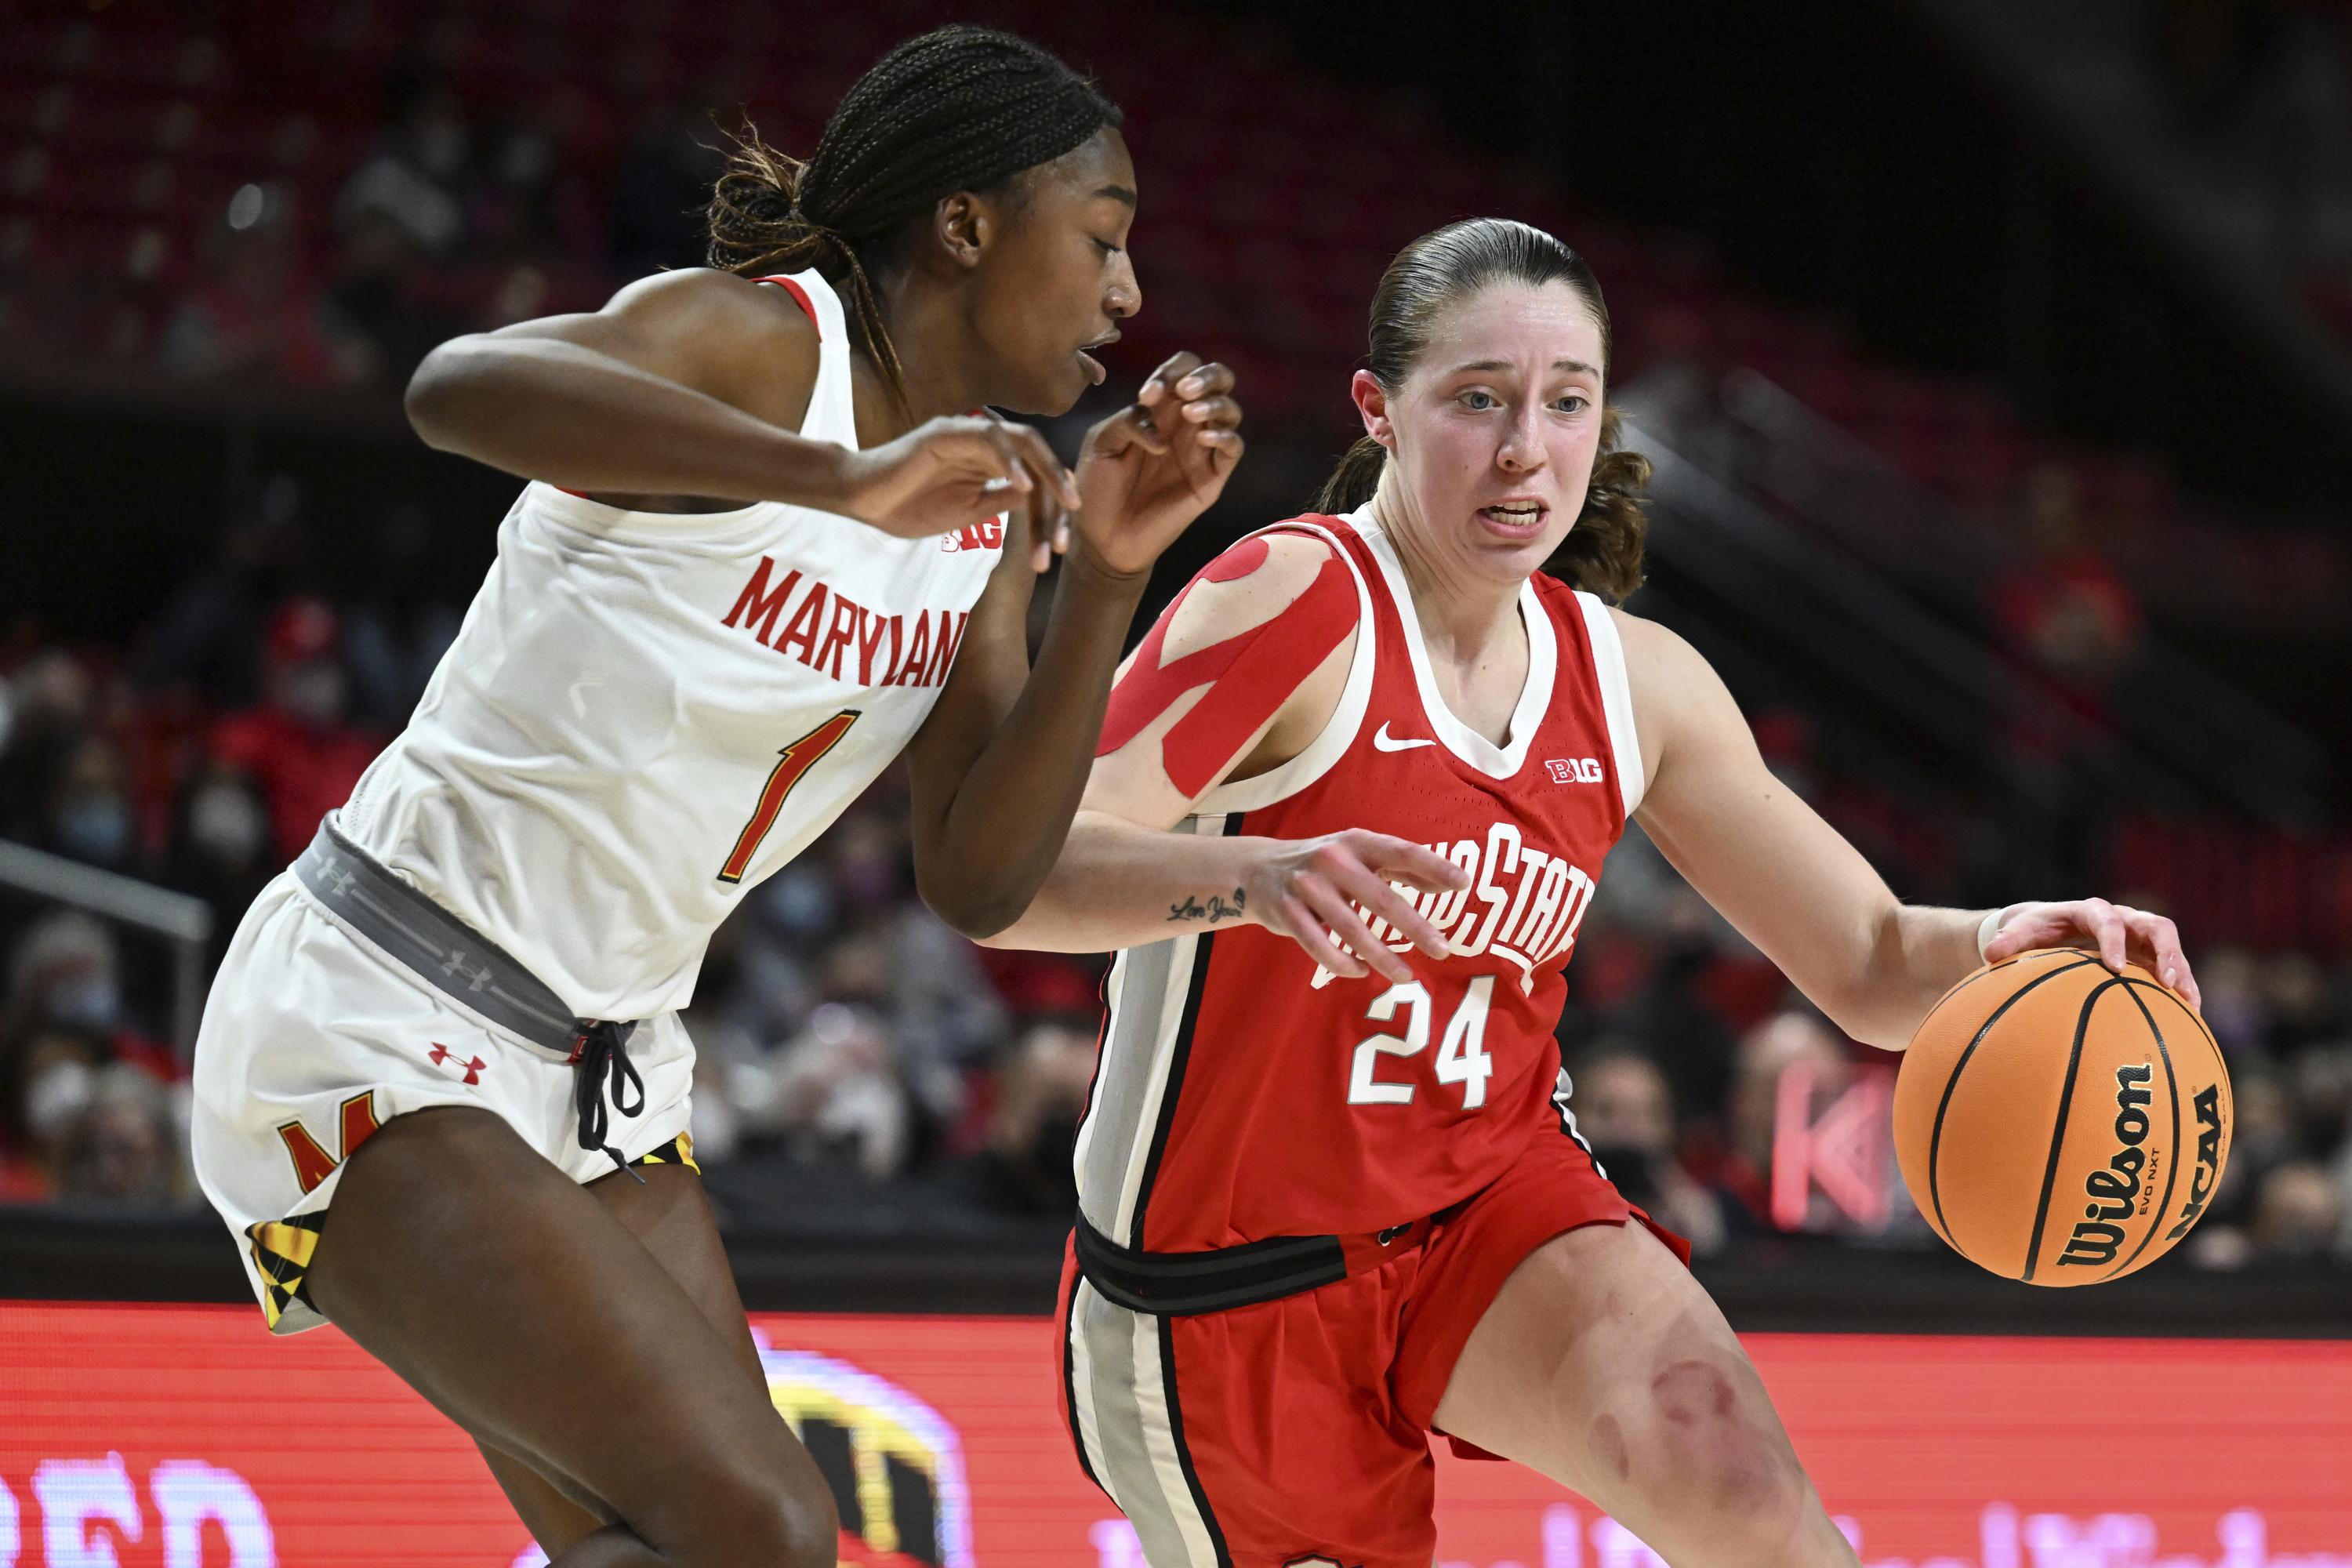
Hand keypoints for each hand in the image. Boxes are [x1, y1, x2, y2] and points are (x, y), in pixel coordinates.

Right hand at [833, 414, 1080, 541]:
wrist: (862, 500)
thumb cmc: (907, 507)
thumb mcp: (965, 514)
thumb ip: (999, 503)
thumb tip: (1033, 497)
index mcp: (989, 463)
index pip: (1033, 479)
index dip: (1050, 509)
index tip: (1057, 546)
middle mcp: (983, 443)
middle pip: (1036, 457)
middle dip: (1059, 488)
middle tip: (1073, 521)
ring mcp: (966, 434)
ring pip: (1022, 442)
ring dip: (1046, 472)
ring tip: (1064, 502)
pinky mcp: (948, 432)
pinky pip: (989, 440)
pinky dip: (1011, 460)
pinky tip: (1023, 484)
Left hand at [1067, 352, 1243, 578]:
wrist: (1103, 539)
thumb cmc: (1098, 488)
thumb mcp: (1101, 443)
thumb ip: (1128, 420)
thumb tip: (1162, 430)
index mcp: (1159, 407)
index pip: (1182, 368)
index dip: (1171, 371)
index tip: (1147, 396)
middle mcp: (1185, 423)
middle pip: (1218, 380)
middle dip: (1206, 376)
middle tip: (1184, 392)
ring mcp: (1201, 449)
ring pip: (1230, 410)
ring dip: (1215, 404)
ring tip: (1191, 414)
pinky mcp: (1212, 478)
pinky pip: (1234, 447)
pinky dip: (1224, 436)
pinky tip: (1202, 439)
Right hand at [1241, 830, 1470, 984]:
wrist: (1257, 870)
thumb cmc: (1324, 865)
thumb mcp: (1360, 855)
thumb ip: (1404, 868)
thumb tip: (1450, 883)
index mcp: (1356, 841)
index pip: (1402, 852)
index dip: (1434, 866)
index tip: (1465, 883)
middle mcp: (1331, 859)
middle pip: (1381, 898)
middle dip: (1415, 927)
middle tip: (1443, 949)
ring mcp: (1306, 886)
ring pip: (1351, 929)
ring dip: (1381, 956)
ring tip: (1406, 975)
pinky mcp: (1286, 912)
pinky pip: (1319, 946)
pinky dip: (1342, 963)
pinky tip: (1361, 971)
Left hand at [1982, 898, 2200, 1009]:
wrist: (2050, 926)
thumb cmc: (2035, 929)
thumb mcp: (2021, 930)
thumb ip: (2009, 940)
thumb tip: (1991, 954)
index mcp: (2091, 912)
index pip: (2107, 920)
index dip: (2114, 941)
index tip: (2115, 966)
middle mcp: (2124, 919)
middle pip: (2155, 926)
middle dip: (2165, 951)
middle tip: (2168, 980)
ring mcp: (2140, 937)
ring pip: (2171, 947)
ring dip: (2183, 971)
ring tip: (2191, 1003)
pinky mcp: (2149, 955)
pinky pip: (2173, 968)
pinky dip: (2184, 988)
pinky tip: (2193, 1016)